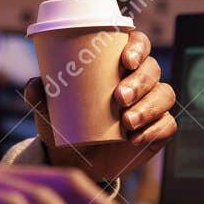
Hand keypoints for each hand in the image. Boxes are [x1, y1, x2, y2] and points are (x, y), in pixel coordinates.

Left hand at [28, 27, 177, 182]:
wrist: (75, 159)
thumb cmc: (65, 123)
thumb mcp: (49, 109)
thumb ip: (39, 94)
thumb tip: (35, 85)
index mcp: (117, 64)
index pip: (138, 43)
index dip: (138, 47)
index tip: (126, 60)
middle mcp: (139, 80)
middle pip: (152, 69)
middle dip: (139, 82)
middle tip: (119, 98)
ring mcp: (151, 104)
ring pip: (164, 95)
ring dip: (148, 106)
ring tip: (126, 122)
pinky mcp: (158, 129)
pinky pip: (168, 124)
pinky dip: (154, 129)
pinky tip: (136, 138)